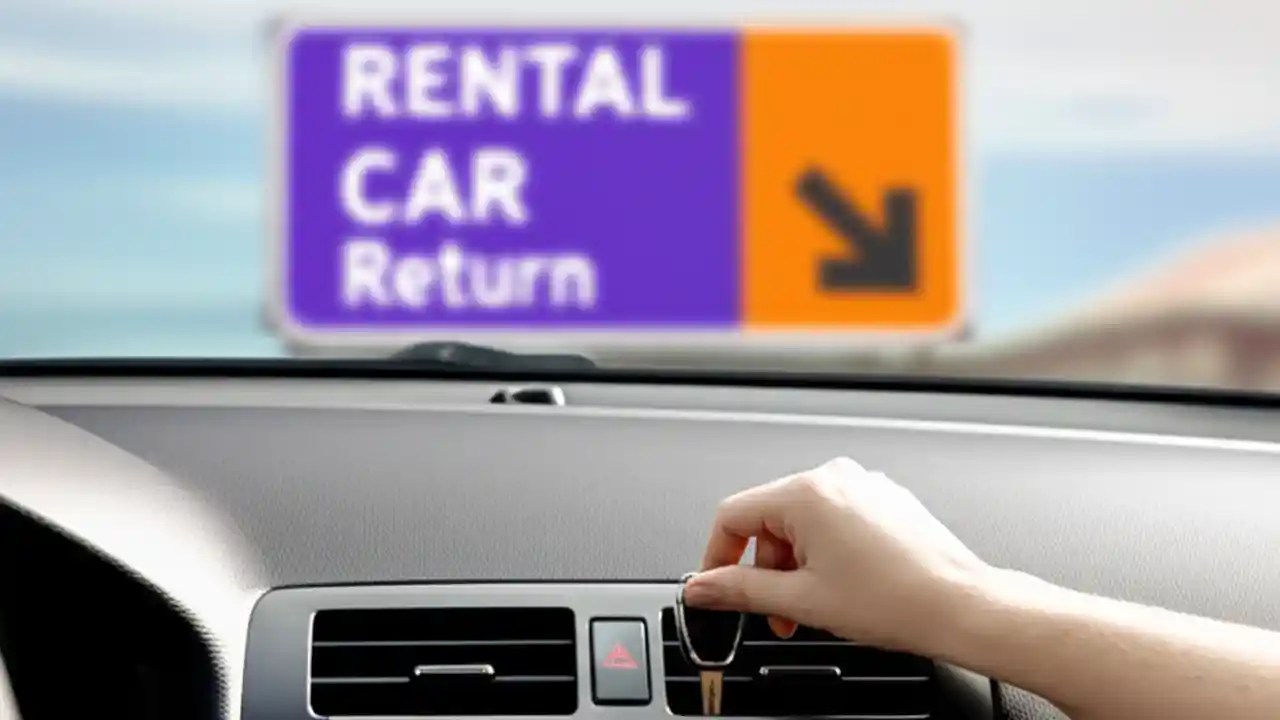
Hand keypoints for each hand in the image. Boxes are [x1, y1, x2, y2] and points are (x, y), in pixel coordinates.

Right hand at [683, 457, 989, 653]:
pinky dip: (827, 553)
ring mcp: (864, 486)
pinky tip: (845, 588)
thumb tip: (703, 588)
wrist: (961, 606)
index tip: (718, 587)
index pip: (733, 515)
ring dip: (796, 565)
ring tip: (815, 604)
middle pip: (769, 519)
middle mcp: (834, 478)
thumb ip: (740, 591)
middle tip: (777, 612)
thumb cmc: (896, 600)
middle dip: (766, 569)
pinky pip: (837, 520)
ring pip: (804, 522)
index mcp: (806, 493)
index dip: (716, 556)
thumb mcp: (801, 600)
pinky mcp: (886, 500)